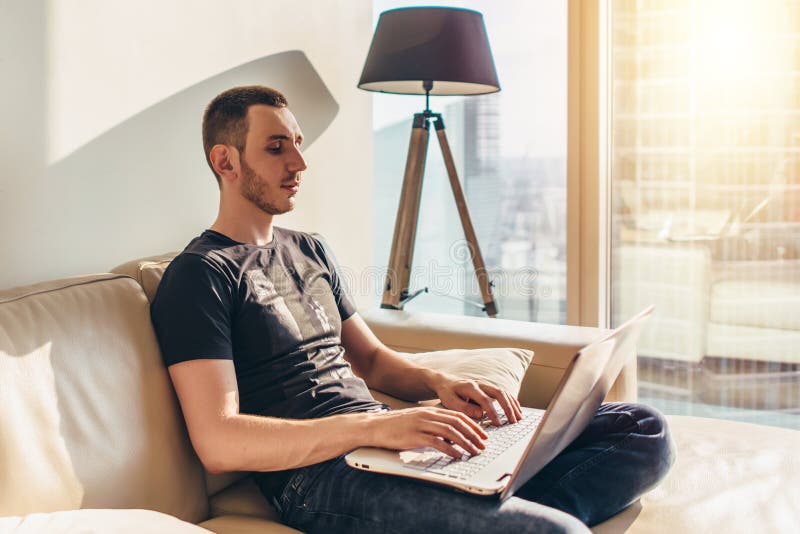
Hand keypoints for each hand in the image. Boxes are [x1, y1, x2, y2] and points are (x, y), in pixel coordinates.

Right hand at [366, 407, 487, 457]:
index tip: (482, 435)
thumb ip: (433, 427)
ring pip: (451, 431)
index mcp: (430, 411)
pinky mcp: (415, 436)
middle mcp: (428, 415)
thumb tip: (450, 438)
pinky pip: (437, 442)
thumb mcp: (417, 422)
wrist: (375, 426)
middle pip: (457, 422)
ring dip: (465, 442)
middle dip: (473, 434)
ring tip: (474, 451)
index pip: (457, 415)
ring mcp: (421, 424)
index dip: (473, 425)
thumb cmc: (395, 427)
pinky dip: (450, 449)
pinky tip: (457, 455)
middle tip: (483, 445)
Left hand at [434, 375, 522, 425]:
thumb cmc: (447, 393)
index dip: (493, 412)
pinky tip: (516, 409)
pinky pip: (503, 392)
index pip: (485, 400)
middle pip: (499, 393)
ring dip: (512, 404)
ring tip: (519, 417)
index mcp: (470, 387)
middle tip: (514, 421)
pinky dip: (511, 400)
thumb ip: (464, 408)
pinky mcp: (488, 388)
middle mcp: (480, 383)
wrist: (445, 382)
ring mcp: (485, 384)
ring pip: (503, 392)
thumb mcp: (450, 402)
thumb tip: (481, 414)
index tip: (498, 423)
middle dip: (508, 407)